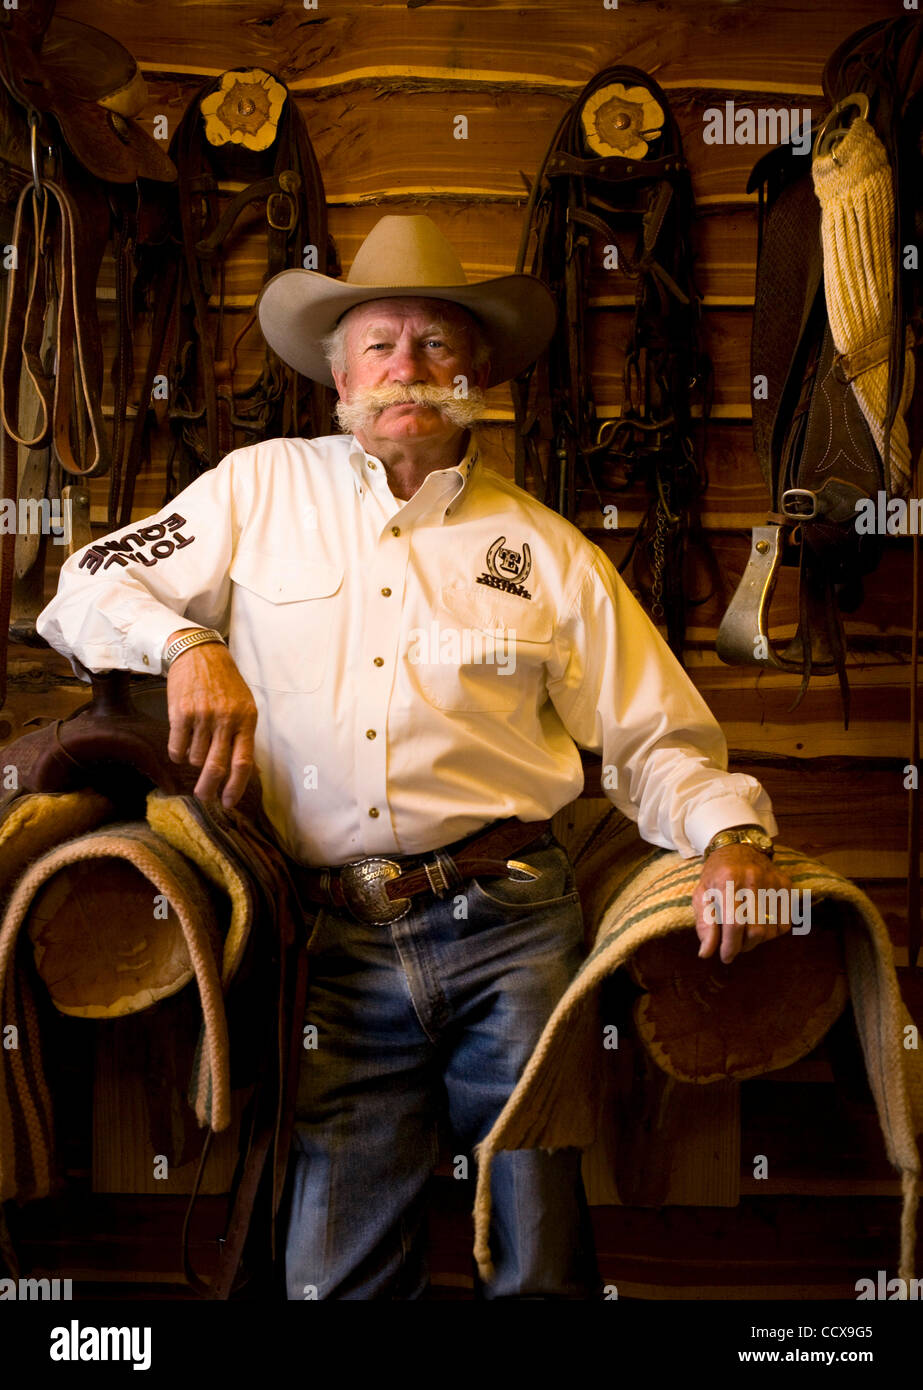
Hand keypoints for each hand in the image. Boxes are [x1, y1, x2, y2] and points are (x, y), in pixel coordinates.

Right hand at [165, 632, 257, 807]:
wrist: (199, 654)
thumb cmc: (225, 684)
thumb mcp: (244, 706)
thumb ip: (243, 736)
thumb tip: (246, 771)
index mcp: (246, 720)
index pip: (242, 762)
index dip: (236, 787)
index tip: (229, 803)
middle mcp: (225, 720)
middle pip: (217, 766)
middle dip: (209, 788)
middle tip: (204, 797)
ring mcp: (202, 717)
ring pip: (195, 758)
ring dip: (193, 761)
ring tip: (195, 748)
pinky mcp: (180, 713)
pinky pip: (177, 748)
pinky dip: (178, 754)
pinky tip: (181, 747)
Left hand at [692, 844, 794, 964]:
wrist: (738, 846)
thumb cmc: (716, 874)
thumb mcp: (702, 895)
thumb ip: (704, 924)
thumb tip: (706, 953)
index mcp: (728, 880)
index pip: (734, 923)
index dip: (730, 946)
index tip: (725, 957)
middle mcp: (753, 879)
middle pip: (756, 930)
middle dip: (744, 945)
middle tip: (735, 945)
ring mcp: (773, 881)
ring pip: (771, 929)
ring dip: (758, 940)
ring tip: (746, 934)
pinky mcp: (786, 885)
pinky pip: (785, 922)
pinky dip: (773, 932)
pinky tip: (761, 925)